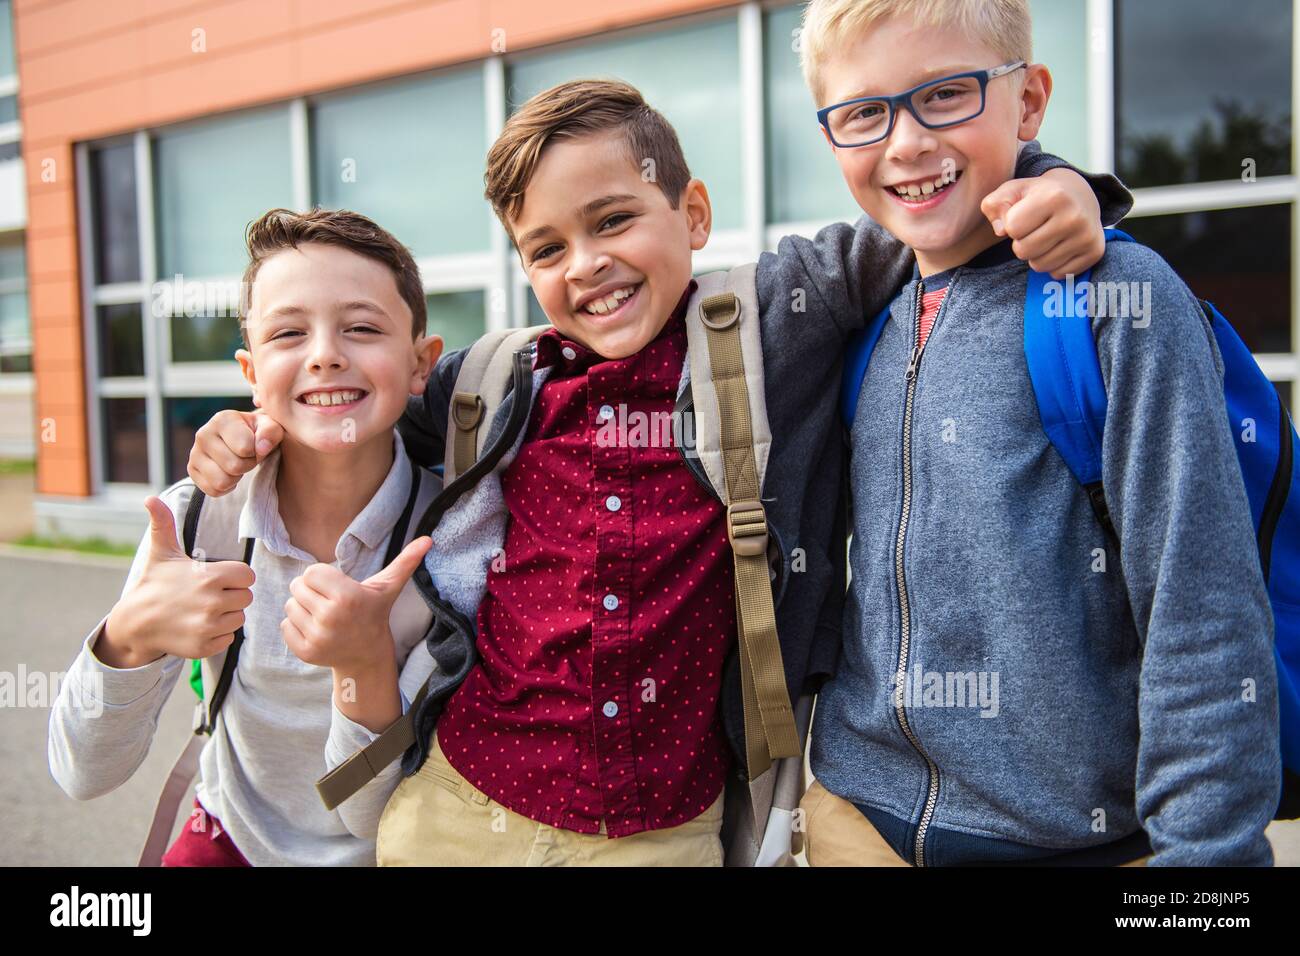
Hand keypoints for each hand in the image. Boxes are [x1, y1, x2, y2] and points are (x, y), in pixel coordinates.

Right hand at [98, 497, 255, 668]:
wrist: (135, 623)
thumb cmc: (154, 584)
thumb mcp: (161, 553)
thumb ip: (164, 524)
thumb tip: (150, 498)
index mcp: (210, 577)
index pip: (247, 576)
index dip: (234, 577)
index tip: (216, 578)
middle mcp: (212, 602)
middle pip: (246, 597)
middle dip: (231, 596)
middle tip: (207, 595)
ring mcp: (208, 626)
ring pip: (239, 618)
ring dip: (225, 615)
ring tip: (201, 610)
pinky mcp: (204, 646)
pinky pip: (228, 638)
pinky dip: (217, 635)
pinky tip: (198, 626)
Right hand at [187, 409, 284, 496]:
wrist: (243, 440)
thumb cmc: (258, 433)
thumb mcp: (271, 428)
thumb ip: (270, 433)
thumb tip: (261, 448)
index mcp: (223, 419)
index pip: (245, 448)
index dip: (257, 452)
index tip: (256, 446)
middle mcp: (203, 434)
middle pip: (234, 466)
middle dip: (248, 465)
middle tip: (248, 457)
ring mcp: (194, 453)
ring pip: (222, 481)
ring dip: (237, 477)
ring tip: (238, 464)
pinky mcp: (192, 470)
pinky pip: (213, 491)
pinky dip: (226, 487)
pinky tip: (229, 473)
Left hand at [280, 536, 432, 674]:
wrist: (367, 656)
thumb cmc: (374, 613)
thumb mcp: (388, 587)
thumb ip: (405, 561)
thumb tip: (428, 539)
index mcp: (347, 597)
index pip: (310, 572)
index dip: (322, 577)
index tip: (336, 588)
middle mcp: (331, 618)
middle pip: (296, 586)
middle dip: (310, 591)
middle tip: (329, 602)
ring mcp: (317, 637)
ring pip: (289, 606)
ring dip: (302, 608)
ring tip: (323, 616)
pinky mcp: (305, 652)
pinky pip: (284, 626)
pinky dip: (296, 627)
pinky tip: (316, 630)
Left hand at [981, 167, 1105, 279]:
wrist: (1079, 193)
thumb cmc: (1037, 194)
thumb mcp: (1012, 191)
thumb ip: (994, 205)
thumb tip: (1000, 231)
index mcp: (1053, 196)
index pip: (1012, 229)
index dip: (1011, 225)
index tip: (1022, 216)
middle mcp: (1074, 216)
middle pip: (1024, 251)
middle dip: (1021, 243)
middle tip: (1033, 230)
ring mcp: (1087, 236)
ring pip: (1039, 266)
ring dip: (1036, 256)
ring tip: (1046, 237)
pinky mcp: (1095, 252)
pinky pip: (1058, 274)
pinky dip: (1053, 264)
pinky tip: (1059, 246)